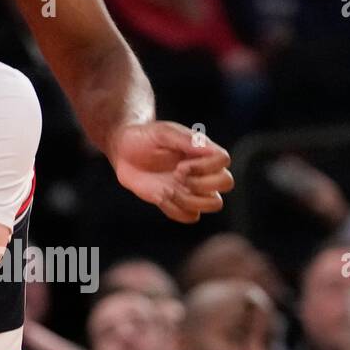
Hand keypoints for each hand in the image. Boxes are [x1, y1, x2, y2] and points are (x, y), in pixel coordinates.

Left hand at [109, 121, 232, 223]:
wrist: (123, 151)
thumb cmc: (144, 137)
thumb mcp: (161, 132)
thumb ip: (185, 139)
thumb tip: (209, 149)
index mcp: (201, 151)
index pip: (223, 160)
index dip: (206, 167)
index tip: (180, 165)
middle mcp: (202, 170)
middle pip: (226, 183)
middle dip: (201, 184)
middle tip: (176, 175)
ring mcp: (192, 188)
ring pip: (213, 204)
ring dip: (190, 200)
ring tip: (167, 190)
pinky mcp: (178, 202)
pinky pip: (191, 216)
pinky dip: (176, 210)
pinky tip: (159, 197)